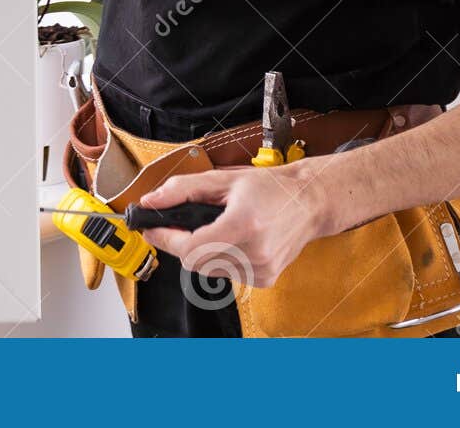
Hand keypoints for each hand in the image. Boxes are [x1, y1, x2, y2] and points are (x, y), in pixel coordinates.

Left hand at [138, 164, 332, 288]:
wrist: (309, 202)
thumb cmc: (270, 188)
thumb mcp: (224, 179)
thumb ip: (183, 189)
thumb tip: (151, 201)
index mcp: (243, 224)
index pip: (190, 248)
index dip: (165, 239)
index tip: (150, 228)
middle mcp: (254, 252)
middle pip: (195, 261)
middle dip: (182, 243)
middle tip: (182, 224)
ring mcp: (261, 270)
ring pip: (208, 269)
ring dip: (203, 251)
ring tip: (218, 228)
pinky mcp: (265, 280)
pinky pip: (226, 273)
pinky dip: (222, 258)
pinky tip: (235, 241)